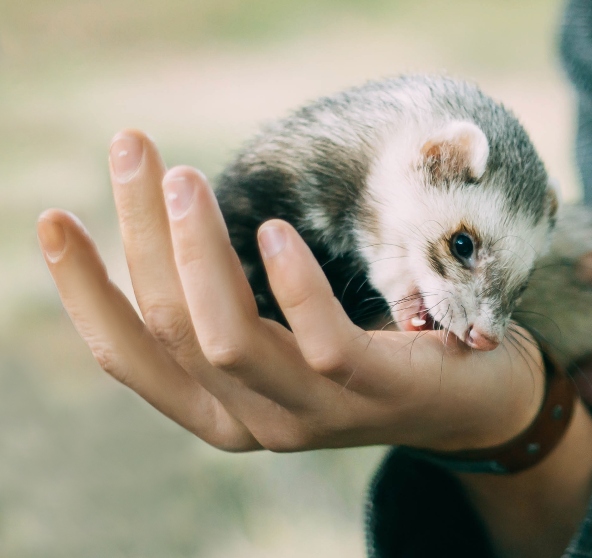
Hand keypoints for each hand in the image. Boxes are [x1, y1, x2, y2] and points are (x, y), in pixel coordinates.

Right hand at [38, 130, 545, 453]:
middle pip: (170, 328)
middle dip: (140, 234)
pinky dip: (290, 282)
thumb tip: (171, 233)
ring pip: (225, 337)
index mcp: (221, 412)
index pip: (130, 356)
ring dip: (197, 248)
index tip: (54, 219)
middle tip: (135, 150)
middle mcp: (255, 423)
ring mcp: (314, 413)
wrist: (476, 396)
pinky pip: (318, 340)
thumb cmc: (373, 350)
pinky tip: (276, 229)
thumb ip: (233, 311)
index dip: (84, 289)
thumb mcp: (287, 339)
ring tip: (188, 177)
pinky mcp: (373, 390)